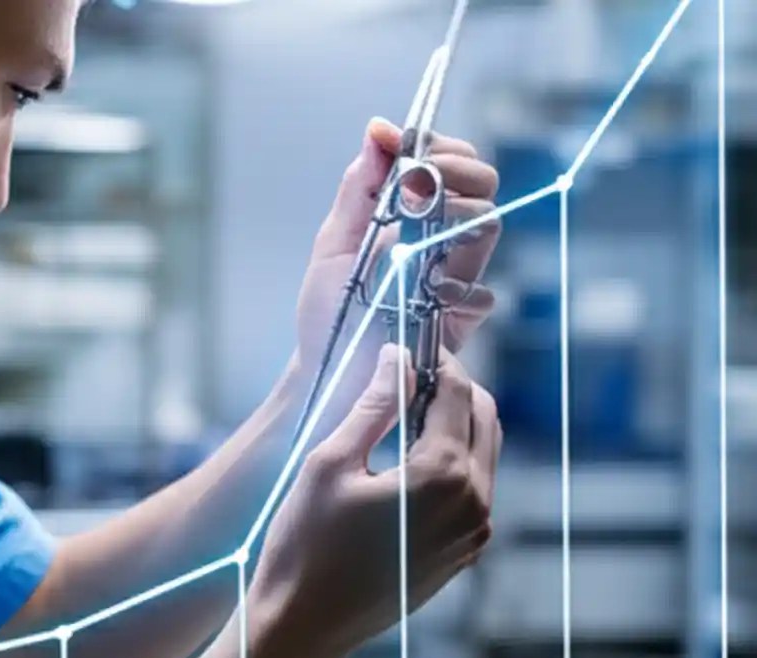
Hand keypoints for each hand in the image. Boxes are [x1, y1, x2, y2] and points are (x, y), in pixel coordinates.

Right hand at [248, 344, 500, 657]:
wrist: (303, 623)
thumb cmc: (305, 544)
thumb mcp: (330, 463)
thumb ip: (372, 405)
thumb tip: (396, 357)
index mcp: (442, 476)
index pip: (455, 392)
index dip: (434, 358)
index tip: (408, 342)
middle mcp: (472, 503)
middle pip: (483, 417)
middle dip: (450, 387)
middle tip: (406, 373)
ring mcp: (473, 532)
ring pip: (483, 452)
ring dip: (453, 422)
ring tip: (401, 412)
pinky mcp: (463, 552)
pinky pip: (474, 489)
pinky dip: (452, 460)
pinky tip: (406, 458)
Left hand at [293, 119, 501, 378]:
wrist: (327, 369)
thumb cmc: (329, 308)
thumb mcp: (335, 241)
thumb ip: (359, 186)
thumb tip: (379, 130)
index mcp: (413, 213)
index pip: (449, 161)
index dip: (441, 146)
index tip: (415, 146)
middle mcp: (441, 238)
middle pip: (482, 184)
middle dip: (460, 171)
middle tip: (425, 182)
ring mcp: (455, 274)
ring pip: (488, 226)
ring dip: (460, 217)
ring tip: (424, 227)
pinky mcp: (461, 316)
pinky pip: (482, 293)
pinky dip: (460, 287)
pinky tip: (430, 290)